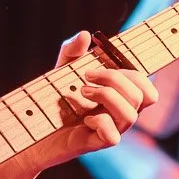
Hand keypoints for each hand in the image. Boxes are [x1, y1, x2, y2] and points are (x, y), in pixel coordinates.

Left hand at [28, 31, 157, 170]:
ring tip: (82, 91)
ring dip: (106, 96)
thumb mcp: (62, 68)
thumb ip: (72, 50)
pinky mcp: (97, 143)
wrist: (32, 125)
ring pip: (131, 115)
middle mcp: (119, 114)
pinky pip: (112, 135)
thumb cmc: (53, 97)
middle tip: (87, 75)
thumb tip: (85, 35)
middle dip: (115, 79)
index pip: (147, 89)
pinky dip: (98, 121)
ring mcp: (111, 129)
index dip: (135, 74)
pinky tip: (83, 119)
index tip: (107, 63)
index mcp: (119, 97)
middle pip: (142, 97)